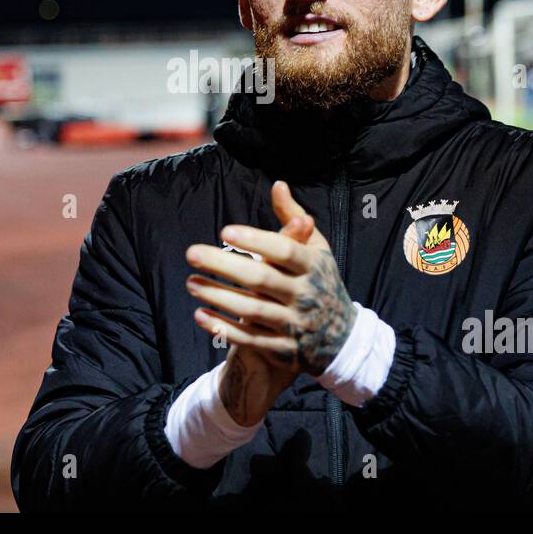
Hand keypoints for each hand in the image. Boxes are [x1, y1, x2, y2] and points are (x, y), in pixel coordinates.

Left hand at [187, 181, 356, 377]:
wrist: (342, 337)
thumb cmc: (320, 281)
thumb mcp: (316, 250)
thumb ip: (294, 219)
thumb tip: (278, 184)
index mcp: (313, 266)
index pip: (284, 251)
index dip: (256, 240)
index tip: (225, 231)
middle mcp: (305, 295)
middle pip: (261, 279)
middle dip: (224, 265)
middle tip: (191, 253)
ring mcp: (294, 324)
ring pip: (251, 310)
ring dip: (218, 296)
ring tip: (190, 283)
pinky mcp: (283, 349)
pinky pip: (250, 339)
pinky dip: (224, 328)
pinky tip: (200, 315)